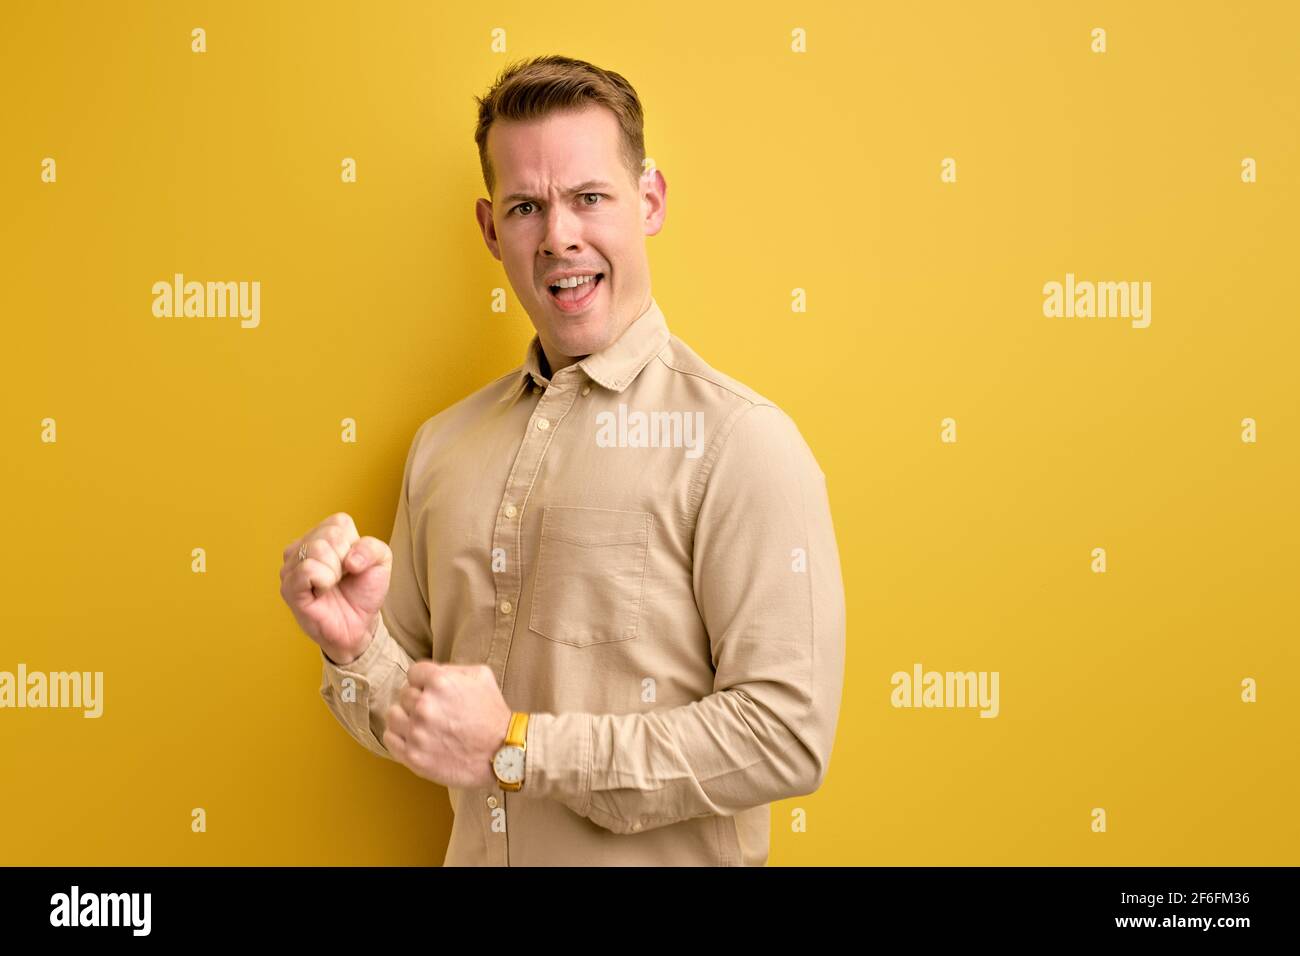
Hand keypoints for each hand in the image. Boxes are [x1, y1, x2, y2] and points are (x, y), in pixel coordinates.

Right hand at [280, 512, 391, 664]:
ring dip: (335, 572)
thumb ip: (372, 548)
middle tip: (342, 578)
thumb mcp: (381, 562)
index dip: (355, 546)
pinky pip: (307, 570)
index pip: (339, 523)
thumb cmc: (364, 591)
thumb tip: (350, 559)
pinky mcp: (289, 587)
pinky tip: (322, 592)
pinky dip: (324, 581)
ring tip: (331, 585)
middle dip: (345, 560)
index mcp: (322, 533)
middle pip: (330, 535)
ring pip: (318, 549)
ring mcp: (291, 567)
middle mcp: (302, 546)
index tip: (353, 565)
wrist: (358, 625)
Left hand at [383, 661, 513, 788]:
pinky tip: (414, 738)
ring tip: (421, 724)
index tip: (431, 690)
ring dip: (405, 718)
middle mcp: (425, 706)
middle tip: (434, 711)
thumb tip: (430, 673)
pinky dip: (399, 737)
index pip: (414, 673)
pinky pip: (390, 739)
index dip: (423, 681)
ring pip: (393, 715)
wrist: (502, 753)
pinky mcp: (413, 756)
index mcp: (440, 682)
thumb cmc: (492, 714)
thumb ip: (452, 669)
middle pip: (403, 694)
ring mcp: (417, 733)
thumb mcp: (481, 676)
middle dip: (417, 700)